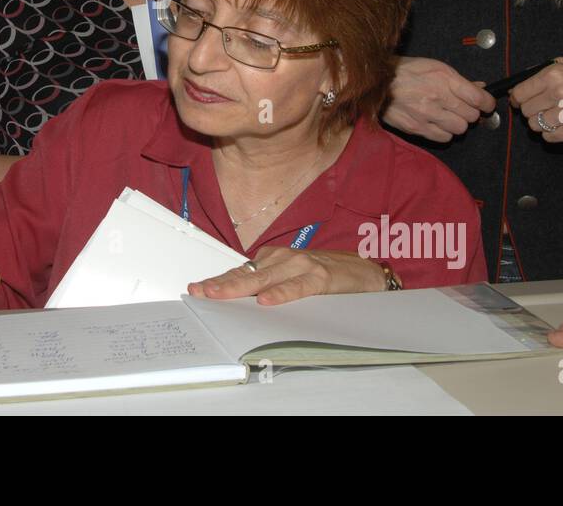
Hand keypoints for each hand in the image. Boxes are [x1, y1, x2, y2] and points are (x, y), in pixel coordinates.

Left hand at [188, 248, 386, 304]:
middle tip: (200, 292)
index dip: (218, 280)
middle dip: (221, 284)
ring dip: (241, 288)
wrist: (366, 273)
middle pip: (247, 275)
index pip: (241, 272)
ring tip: (220, 295)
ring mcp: (302, 266)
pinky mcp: (320, 277)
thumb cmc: (327, 278)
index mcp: (275, 260)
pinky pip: (296, 287)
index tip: (196, 288)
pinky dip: (281, 294)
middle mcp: (285, 258)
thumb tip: (240, 304)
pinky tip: (266, 301)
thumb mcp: (292, 280)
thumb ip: (270, 287)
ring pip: (265, 279)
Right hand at [383, 56, 495, 141]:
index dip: (487, 103)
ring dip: (457, 124)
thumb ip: (459, 80)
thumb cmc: (405, 71)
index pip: (479, 98)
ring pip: (460, 129)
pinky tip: (437, 123)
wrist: (376, 82)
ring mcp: (427, 114)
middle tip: (461, 108)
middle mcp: (438, 97)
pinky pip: (444, 138)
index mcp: (444, 78)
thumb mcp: (434, 66)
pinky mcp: (417, 128)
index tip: (485, 104)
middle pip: (471, 116)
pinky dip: (445, 133)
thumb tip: (480, 87)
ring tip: (447, 116)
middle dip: (470, 112)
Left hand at [508, 57, 562, 141]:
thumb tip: (517, 84)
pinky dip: (553, 134)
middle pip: (526, 110)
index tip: (520, 102)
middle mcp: (560, 92)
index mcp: (555, 74)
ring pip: (535, 125)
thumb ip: (544, 72)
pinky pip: (549, 137)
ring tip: (557, 117)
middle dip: (532, 111)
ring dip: (542, 124)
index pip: (519, 92)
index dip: (517, 99)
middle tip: (545, 109)